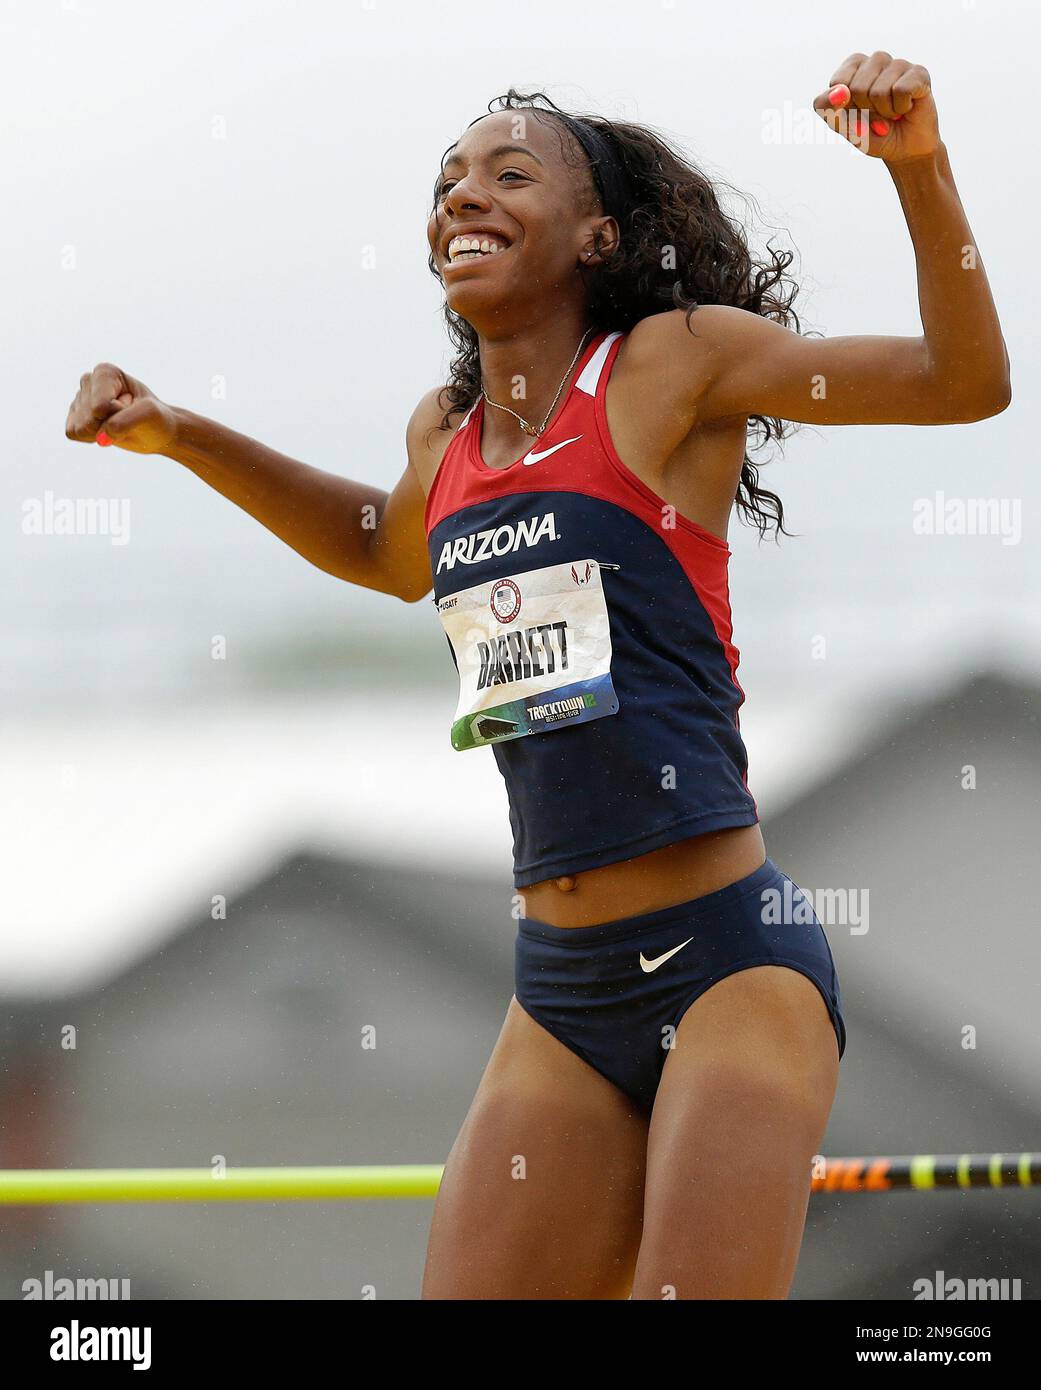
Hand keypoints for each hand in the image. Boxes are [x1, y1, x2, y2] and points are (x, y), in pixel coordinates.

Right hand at [65, 363, 177, 453]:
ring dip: (103, 432)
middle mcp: (88, 380)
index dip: (120, 414)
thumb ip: (125, 422)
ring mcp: (79, 398)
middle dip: (111, 424)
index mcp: (105, 372)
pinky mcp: (74, 416)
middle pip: (90, 418)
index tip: (132, 405)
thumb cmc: (155, 418)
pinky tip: (105, 429)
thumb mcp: (149, 415)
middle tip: (126, 416)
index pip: (101, 406)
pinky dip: (91, 438)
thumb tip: (100, 439)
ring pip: (81, 428)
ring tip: (117, 421)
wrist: (156, 431)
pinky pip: (73, 433)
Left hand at [814, 52, 938, 162]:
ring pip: (879, 91)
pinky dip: (901, 108)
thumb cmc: (871, 134)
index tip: (855, 112)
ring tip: (891, 114)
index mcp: (853, 67)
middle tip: (876, 116)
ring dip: (883, 113)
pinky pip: (901, 90)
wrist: (904, 149)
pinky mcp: (919, 72)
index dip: (845, 106)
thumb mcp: (843, 128)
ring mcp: (898, 64)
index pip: (838, 82)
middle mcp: (876, 61)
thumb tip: (839, 92)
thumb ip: (829, 111)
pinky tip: (906, 108)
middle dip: (865, 112)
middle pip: (858, 88)